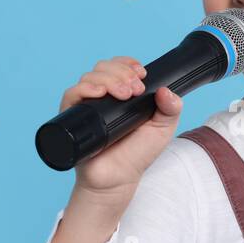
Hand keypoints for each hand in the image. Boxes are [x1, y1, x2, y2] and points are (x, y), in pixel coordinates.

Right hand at [58, 56, 183, 193]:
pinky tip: (99, 93)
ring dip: (108, 78)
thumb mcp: (163, 129)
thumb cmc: (138, 154)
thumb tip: (166, 91)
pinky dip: (85, 88)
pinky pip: (71, 94)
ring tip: (124, 94)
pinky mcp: (73, 117)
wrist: (119, 179)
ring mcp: (87, 105)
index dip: (128, 64)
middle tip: (136, 89)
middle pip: (104, 67)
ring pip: (90, 76)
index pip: (119, 66)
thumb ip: (172, 109)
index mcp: (122, 94)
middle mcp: (102, 96)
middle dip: (122, 72)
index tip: (141, 73)